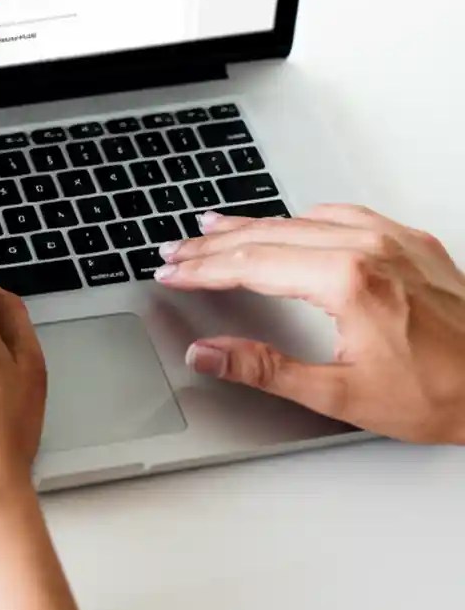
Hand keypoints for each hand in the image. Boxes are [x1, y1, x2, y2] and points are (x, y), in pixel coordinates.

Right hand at [157, 204, 464, 444]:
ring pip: (304, 219)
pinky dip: (307, 218)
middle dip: (215, 245)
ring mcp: (393, 240)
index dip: (203, 270)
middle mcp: (369, 248)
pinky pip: (348, 214)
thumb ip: (264, 369)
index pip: (251, 265)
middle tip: (177, 252)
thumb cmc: (443, 395)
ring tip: (214, 228)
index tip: (172, 273)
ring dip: (254, 226)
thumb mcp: (340, 395)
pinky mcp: (413, 243)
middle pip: (269, 235)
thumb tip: (209, 354)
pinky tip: (294, 223)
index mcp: (346, 281)